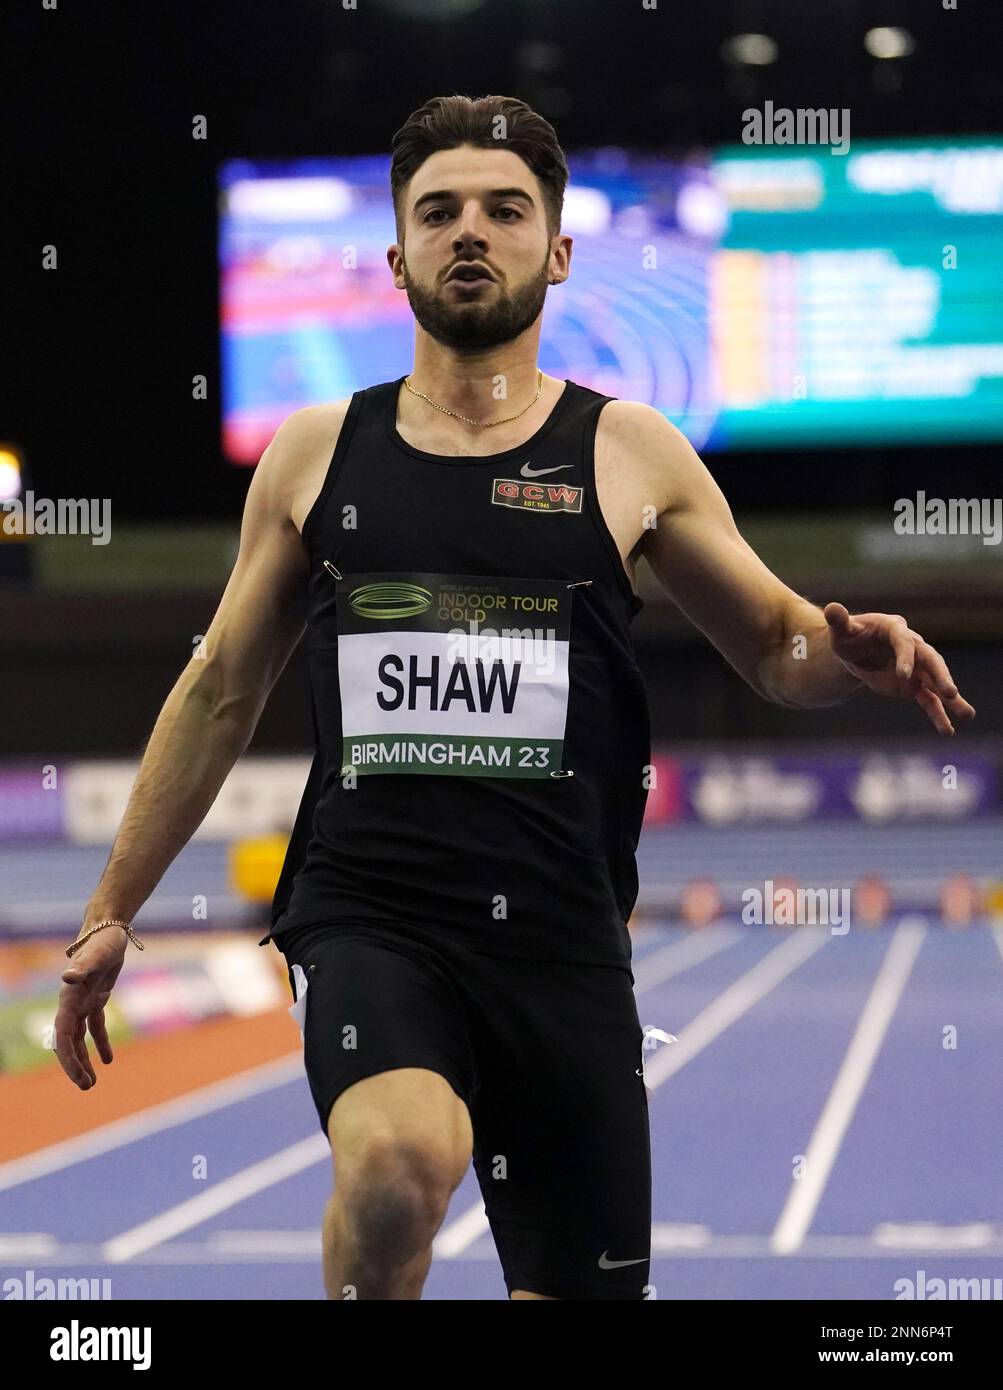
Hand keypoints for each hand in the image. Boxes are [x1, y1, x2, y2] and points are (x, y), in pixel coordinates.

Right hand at [54, 927, 127, 1089]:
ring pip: (79, 1038)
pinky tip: (108, 1060)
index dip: (68, 1058)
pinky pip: (96, 1026)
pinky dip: (101, 1043)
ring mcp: (83, 1002)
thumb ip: (82, 967)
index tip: (79, 1076)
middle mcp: (72, 1003)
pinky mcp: (96, 999)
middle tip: (86, 1087)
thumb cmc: (102, 940)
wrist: (108, 929)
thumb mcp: (96, 954)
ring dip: (83, 1059)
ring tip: (92, 1082)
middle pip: (68, 1042)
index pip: (63, 1035)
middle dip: (74, 1066)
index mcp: (68, 999)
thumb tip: (67, 977)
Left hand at [823, 603, 975, 734]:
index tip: (903, 676)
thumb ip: (839, 621)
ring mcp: (916, 668)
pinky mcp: (913, 685)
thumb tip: (831, 608)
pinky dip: (938, 714)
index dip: (905, 658)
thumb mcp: (842, 630)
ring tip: (967, 715)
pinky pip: (928, 700)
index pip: (904, 642)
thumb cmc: (849, 636)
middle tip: (950, 692)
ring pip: (936, 682)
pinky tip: (948, 730)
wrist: (855, 651)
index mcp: (895, 629)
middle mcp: (912, 647)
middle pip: (931, 660)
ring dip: (951, 699)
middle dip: (941, 676)